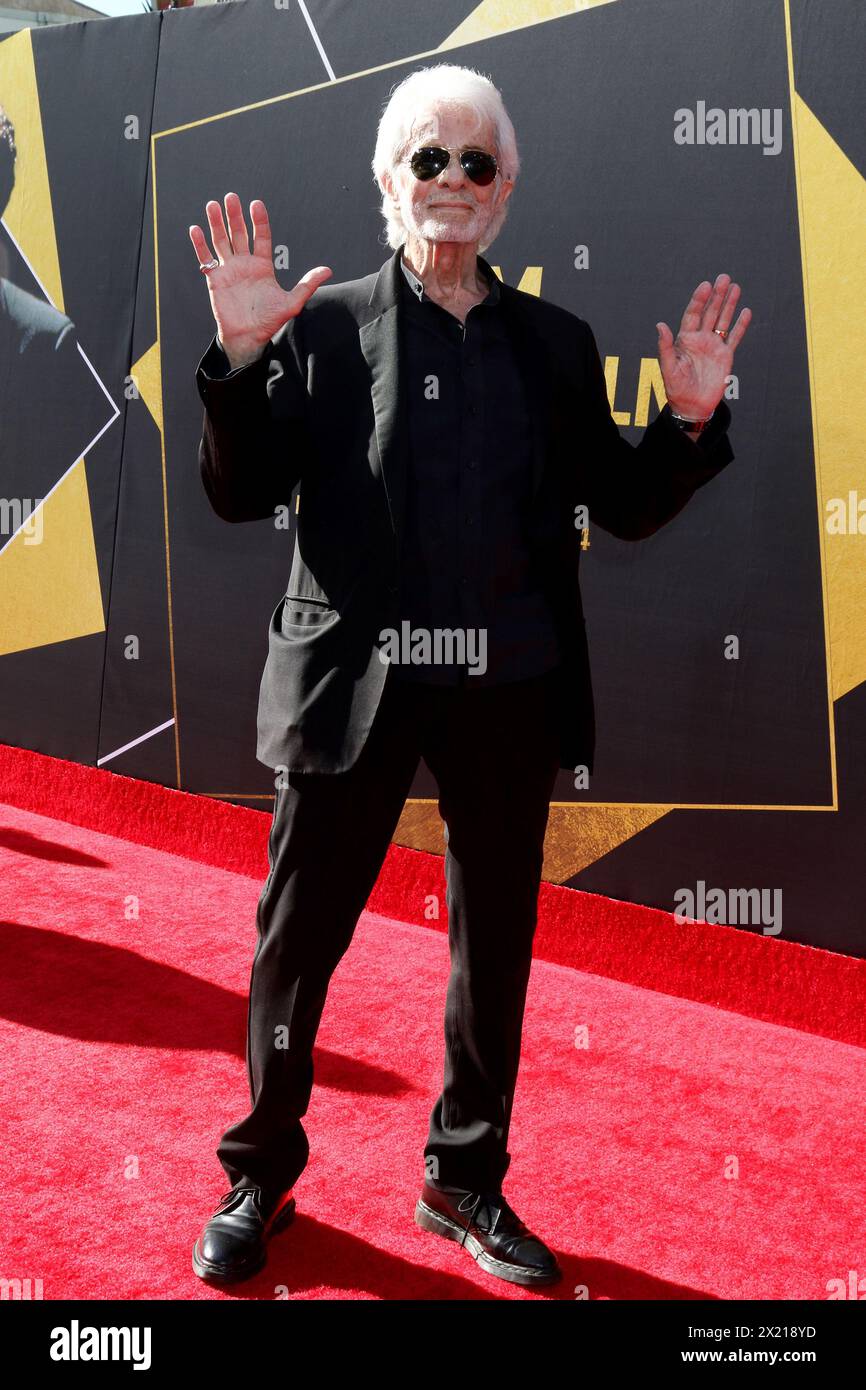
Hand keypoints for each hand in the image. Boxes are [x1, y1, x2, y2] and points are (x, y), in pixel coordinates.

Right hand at [189, 193, 331, 361]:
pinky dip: (199, 244)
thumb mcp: (292, 302)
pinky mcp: (215, 279)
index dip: (259, 221)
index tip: (256, 204)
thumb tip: (327, 270)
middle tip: (231, 197)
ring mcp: (229, 270)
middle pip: (239, 234)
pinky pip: (205, 258)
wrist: (249, 337)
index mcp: (263, 266)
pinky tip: (196, 229)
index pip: (261, 237)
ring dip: (217, 224)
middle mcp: (245, 264)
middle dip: (235, 216)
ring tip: (213, 205)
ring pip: (222, 241)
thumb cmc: (270, 322)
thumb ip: (307, 284)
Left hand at [656, 273, 751, 418]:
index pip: (693, 314)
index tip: (705, 285)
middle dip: (716, 295)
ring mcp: (713, 346)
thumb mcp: (668, 368)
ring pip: (723, 320)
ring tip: (735, 287)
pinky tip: (746, 312)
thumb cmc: (676, 389)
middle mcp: (700, 339)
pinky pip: (734, 337)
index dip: (699, 300)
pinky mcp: (725, 356)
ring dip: (729, 304)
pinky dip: (740, 326)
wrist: (692, 406)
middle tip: (723, 277)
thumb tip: (660, 325)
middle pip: (709, 312)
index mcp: (685, 340)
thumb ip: (665, 347)